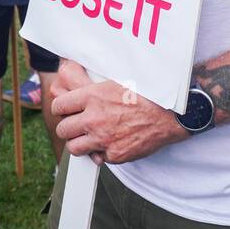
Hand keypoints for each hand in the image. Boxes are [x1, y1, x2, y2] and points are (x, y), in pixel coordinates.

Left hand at [51, 60, 186, 164]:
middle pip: (63, 129)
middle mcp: (94, 119)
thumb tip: (69, 70)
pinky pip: (97, 158)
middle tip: (76, 124)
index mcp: (92, 97)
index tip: (65, 109)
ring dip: (79, 142)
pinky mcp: (114, 155)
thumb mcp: (116, 79)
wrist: (170, 115)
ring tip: (89, 137)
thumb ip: (92, 83)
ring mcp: (103, 139)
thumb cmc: (147, 94)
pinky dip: (101, 153)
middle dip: (68, 126)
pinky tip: (109, 143)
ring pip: (74, 148)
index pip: (59, 106)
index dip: (61, 108)